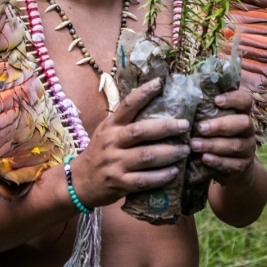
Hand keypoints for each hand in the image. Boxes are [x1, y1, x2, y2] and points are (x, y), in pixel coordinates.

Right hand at [68, 78, 190, 208]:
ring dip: (169, 153)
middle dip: (166, 127)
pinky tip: (174, 172)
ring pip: (146, 156)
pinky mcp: (119, 183)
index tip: (160, 83)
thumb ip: (125, 120)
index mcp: (111, 126)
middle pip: (141, 131)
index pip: (127, 105)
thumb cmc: (101, 152)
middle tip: (185, 126)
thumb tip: (153, 101)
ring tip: (185, 150)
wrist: (81, 181)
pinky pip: (144, 180)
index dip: (143, 93)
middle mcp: (111, 142)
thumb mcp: (107, 131)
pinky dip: (161, 176)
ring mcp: (114, 163)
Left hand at [190, 87, 256, 181]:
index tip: (216, 101)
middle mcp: (248, 129)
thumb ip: (204, 110)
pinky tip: (205, 159)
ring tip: (194, 145)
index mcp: (241, 112)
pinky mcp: (244, 165)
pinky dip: (219, 162)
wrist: (230, 164)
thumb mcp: (212, 120)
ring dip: (214, 145)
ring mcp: (248, 148)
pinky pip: (234, 164)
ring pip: (236, 145)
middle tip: (201, 128)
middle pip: (244, 123)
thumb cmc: (214, 134)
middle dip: (221, 125)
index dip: (234, 98)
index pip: (245, 100)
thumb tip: (179, 96)